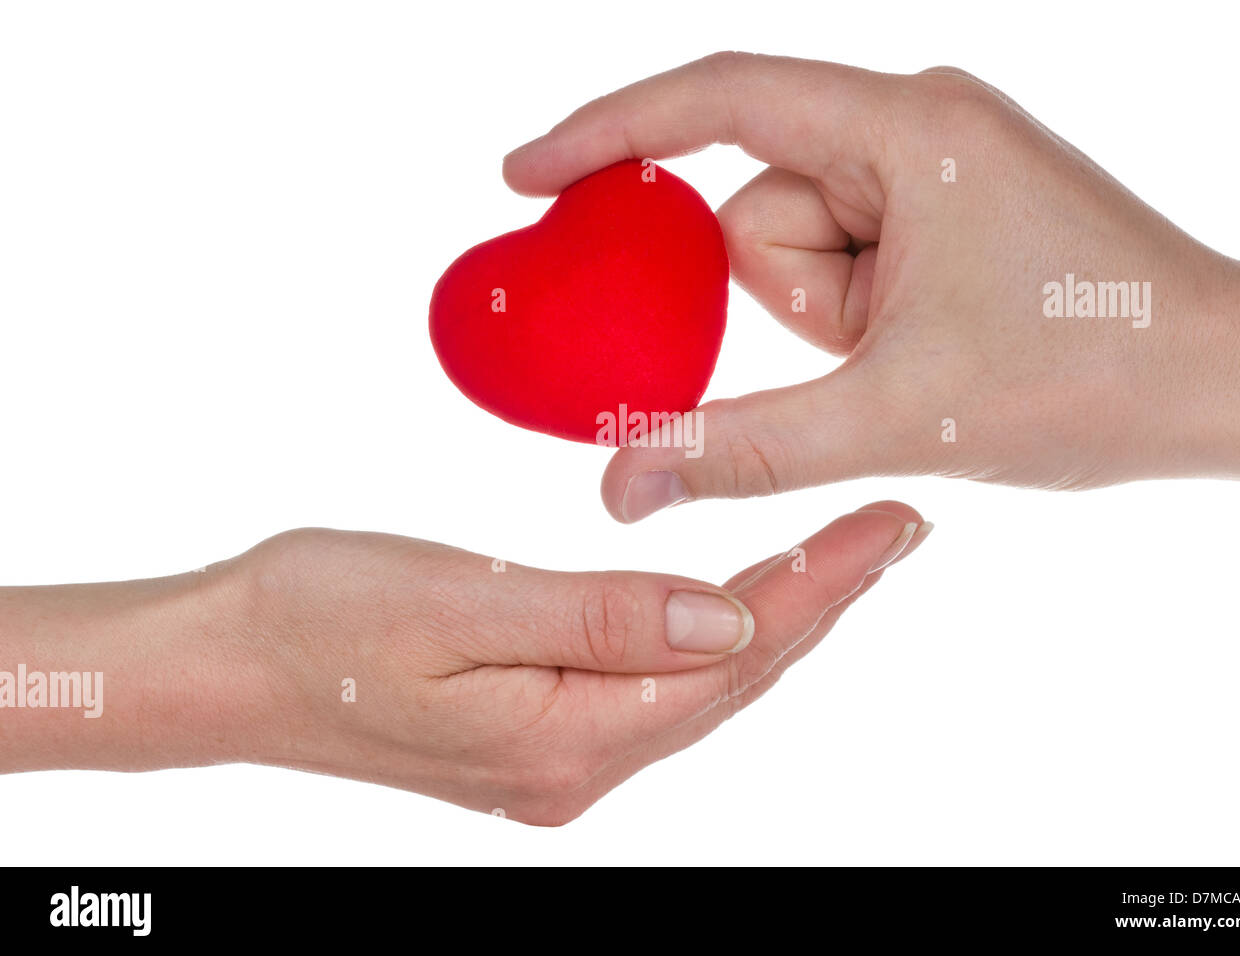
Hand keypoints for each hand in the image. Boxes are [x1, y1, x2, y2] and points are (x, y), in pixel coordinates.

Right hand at [0, 503, 927, 824]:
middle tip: (894, 528)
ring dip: (772, 617)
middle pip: (730, 677)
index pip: (730, 658)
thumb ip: (598, 616)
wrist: (225, 666)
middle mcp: (575, 765)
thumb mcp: (457, 603)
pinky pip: (650, 685)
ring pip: (697, 683)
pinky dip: (703, 633)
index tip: (890, 526)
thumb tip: (726, 612)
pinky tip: (728, 600)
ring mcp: (555, 756)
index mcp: (565, 739)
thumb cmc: (319, 620)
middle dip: (817, 599)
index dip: (818, 587)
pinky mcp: (534, 732)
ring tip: (838, 554)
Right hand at [504, 53, 1239, 520]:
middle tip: (872, 358)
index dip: (606, 132)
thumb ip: (743, 445)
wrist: (1222, 386)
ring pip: (796, 251)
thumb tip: (621, 482)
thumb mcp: (895, 416)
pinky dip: (853, 325)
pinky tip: (924, 352)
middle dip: (788, 307)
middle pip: (757, 209)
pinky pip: (841, 265)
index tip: (522, 177)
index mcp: (904, 129)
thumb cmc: (1091, 375)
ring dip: (829, 328)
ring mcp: (929, 168)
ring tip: (917, 359)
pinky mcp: (940, 210)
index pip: (718, 97)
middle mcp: (912, 126)